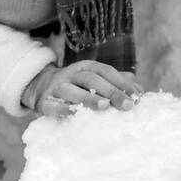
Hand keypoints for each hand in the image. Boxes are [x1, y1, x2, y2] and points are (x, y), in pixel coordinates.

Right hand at [23, 60, 142, 116]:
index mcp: (87, 67)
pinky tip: (75, 113)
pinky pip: (54, 105)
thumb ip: (117, 83)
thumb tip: (139, 91)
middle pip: (92, 79)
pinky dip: (64, 109)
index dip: (122, 82)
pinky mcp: (45, 102)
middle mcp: (72, 74)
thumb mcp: (95, 80)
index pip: (106, 71)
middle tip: (127, 105)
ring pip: (72, 90)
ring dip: (89, 98)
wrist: (41, 88)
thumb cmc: (77, 87)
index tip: (137, 97)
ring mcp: (57, 87)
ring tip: (104, 106)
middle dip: (111, 92)